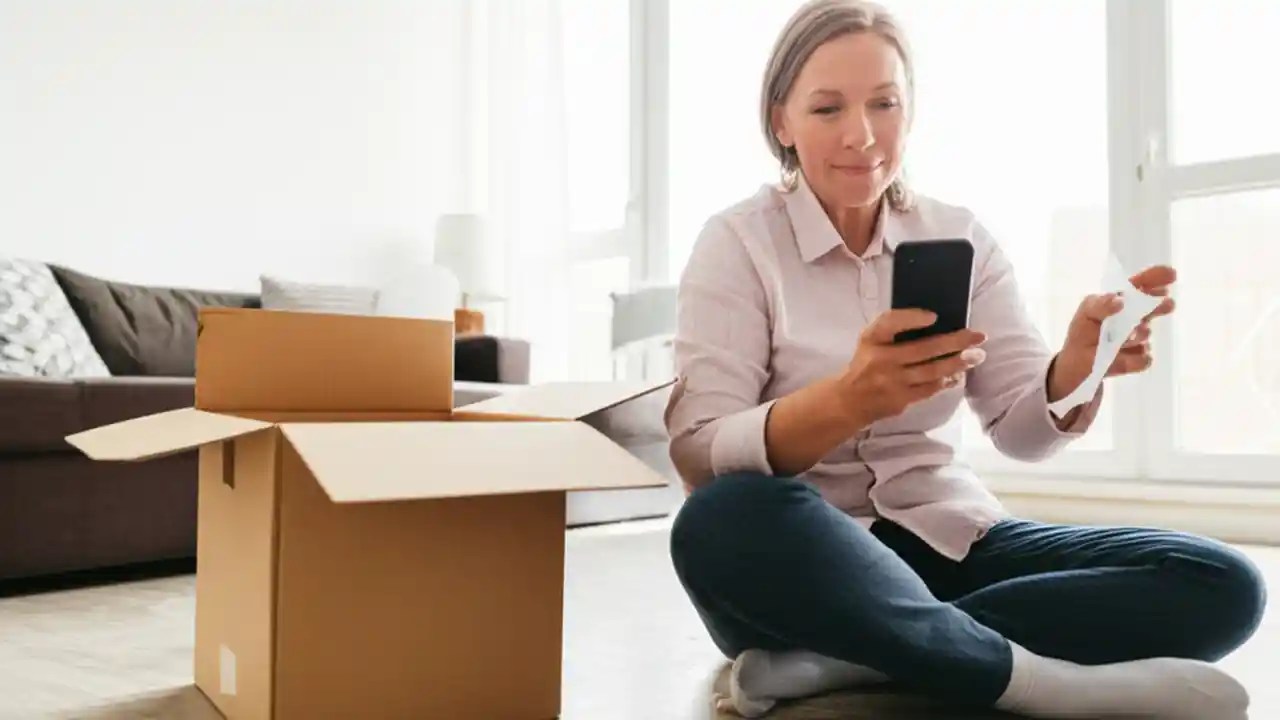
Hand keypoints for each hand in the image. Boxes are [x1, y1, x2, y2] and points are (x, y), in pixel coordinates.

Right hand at [838, 309, 987, 425]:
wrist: (849, 400)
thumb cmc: (866, 363)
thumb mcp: (871, 340)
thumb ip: (894, 327)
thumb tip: (936, 321)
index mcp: (871, 339)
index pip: (889, 323)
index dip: (911, 318)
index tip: (934, 316)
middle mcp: (880, 359)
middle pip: (923, 349)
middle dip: (955, 342)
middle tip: (978, 337)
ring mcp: (891, 382)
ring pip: (932, 371)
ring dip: (958, 363)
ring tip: (977, 356)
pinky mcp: (901, 400)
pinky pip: (930, 389)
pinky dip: (947, 380)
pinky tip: (959, 373)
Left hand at [1049, 265, 1176, 402]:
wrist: (1078, 361)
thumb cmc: (1083, 330)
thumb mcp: (1086, 312)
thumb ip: (1100, 305)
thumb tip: (1119, 300)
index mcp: (1123, 301)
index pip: (1141, 285)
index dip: (1156, 277)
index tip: (1171, 274)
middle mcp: (1135, 317)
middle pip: (1154, 307)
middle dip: (1160, 305)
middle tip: (1166, 304)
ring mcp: (1139, 338)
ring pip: (1146, 333)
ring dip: (1136, 334)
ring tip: (1122, 339)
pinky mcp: (1138, 359)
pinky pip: (1144, 359)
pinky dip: (1133, 359)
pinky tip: (1121, 358)